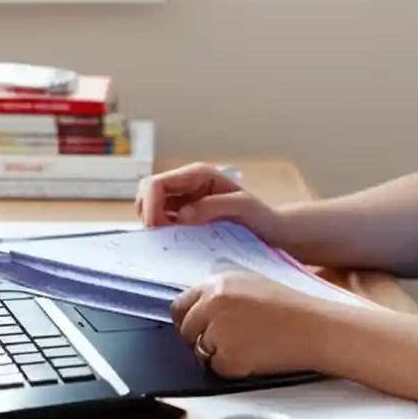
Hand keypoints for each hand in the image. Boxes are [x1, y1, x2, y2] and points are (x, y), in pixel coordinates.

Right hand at [136, 162, 283, 241]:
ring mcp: (183, 199)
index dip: (150, 206)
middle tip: (163, 238)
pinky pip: (160, 221)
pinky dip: (160, 232)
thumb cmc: (261, 216)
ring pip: (149, 207)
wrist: (271, 230)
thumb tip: (183, 215)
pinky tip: (175, 243)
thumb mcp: (245, 208)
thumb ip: (215, 207)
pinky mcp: (183, 215)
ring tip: (171, 241)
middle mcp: (186, 183)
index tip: (158, 231)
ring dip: (153, 224)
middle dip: (148, 215)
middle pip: (146, 193)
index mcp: (198, 174)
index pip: (156, 184)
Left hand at [171, 271, 328, 378]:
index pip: (181, 305)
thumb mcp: (252, 284)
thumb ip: (222, 293)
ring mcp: (217, 330)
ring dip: (219, 353)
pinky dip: (232, 368)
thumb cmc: (292, 308)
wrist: (316, 327)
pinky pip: (217, 368)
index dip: (189, 320)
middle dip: (201, 339)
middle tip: (230, 342)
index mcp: (218, 283)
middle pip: (187, 330)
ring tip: (251, 346)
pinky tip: (256, 357)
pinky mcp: (227, 356)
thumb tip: (199, 310)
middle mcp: (212, 303)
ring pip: (200, 351)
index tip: (196, 329)